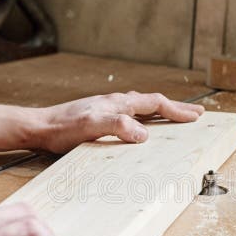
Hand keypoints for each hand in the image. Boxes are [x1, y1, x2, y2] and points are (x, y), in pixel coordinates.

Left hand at [35, 91, 204, 152]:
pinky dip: (146, 117)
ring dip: (162, 111)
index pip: (155, 104)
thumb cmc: (62, 129)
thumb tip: (144, 133)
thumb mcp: (91, 128)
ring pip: (142, 106)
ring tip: (175, 116)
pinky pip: (131, 114)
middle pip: (153, 102)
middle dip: (176, 108)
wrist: (39, 127)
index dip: (177, 110)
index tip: (196, 116)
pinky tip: (142, 125)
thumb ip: (118, 126)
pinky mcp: (99, 117)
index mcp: (118, 104)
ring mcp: (107, 108)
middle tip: (196, 113)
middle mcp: (115, 103)